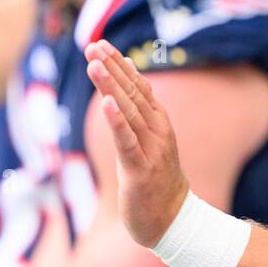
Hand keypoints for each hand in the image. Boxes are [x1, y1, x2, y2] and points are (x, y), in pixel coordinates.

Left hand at [85, 40, 189, 247]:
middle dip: (111, 68)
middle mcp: (158, 131)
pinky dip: (116, 121)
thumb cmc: (156, 182)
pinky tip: (106, 104)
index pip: (139, 86)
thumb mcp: (147, 144)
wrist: (174, 221)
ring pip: (128, 112)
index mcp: (159, 124)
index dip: (120, 65)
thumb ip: (137, 117)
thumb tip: (121, 88)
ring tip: (94, 65)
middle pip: (133, 93)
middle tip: (93, 46)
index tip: (101, 45)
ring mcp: (151, 150)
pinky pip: (127, 142)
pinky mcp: (140, 171)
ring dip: (110, 87)